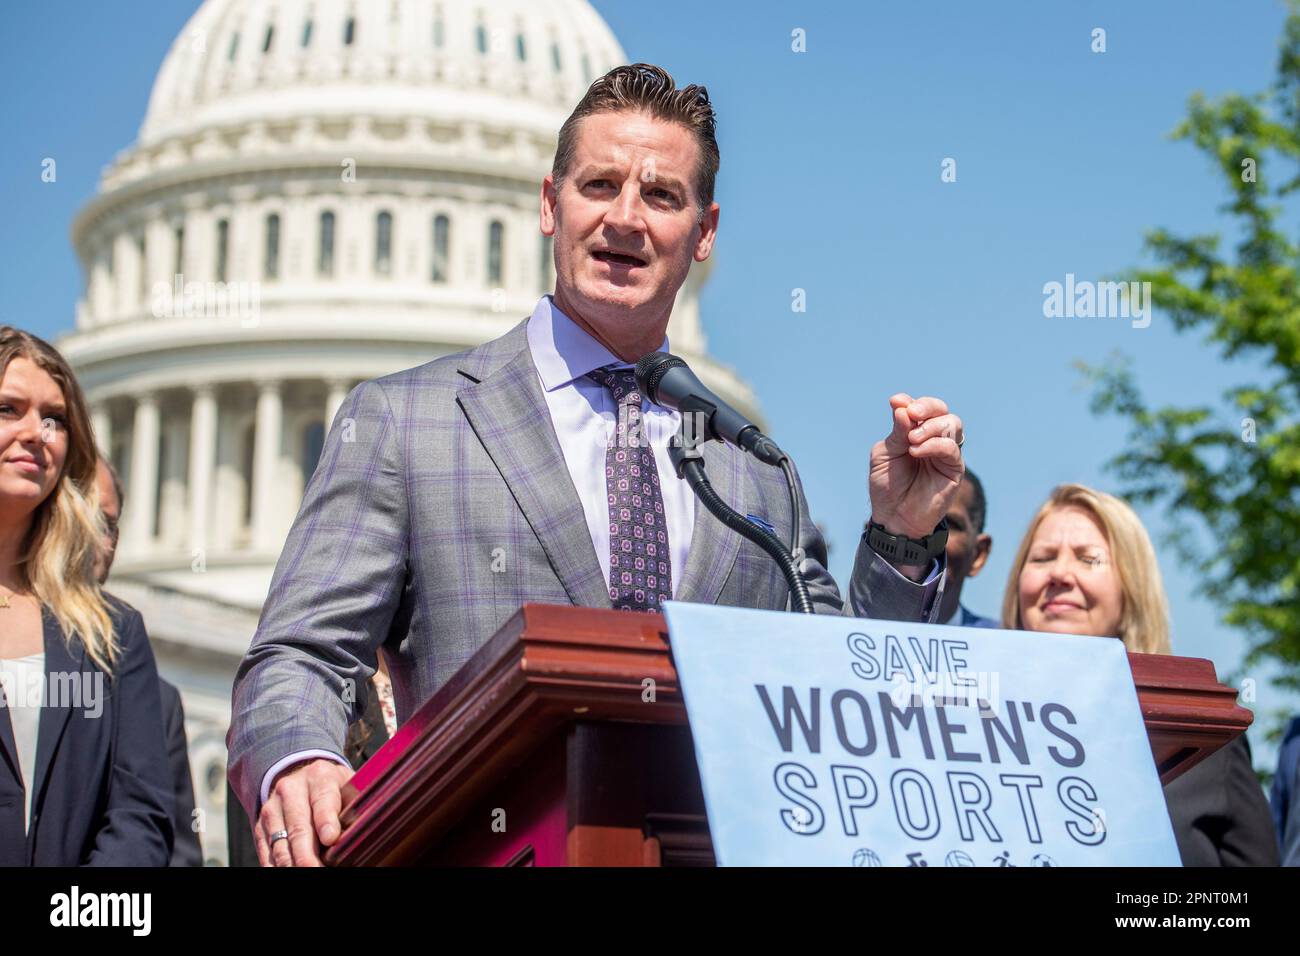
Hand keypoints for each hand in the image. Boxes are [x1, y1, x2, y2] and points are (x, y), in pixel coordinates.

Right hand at [256, 757, 353, 866]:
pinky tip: (288, 871)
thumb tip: (360, 833)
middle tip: (316, 869)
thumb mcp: (348, 786)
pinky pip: (266, 851)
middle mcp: (291, 790)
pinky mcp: (260, 826)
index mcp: (320, 776)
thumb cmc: (333, 787)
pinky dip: (275, 865)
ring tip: (306, 872)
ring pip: (280, 843)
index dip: (326, 820)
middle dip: (307, 855)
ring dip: (291, 864)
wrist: (300, 775)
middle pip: (298, 827)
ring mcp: (272, 808)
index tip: (331, 839)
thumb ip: (353, 806)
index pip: (323, 799)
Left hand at [869, 393, 963, 539]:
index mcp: (914, 432)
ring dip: (931, 426)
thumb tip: (904, 407)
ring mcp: (945, 453)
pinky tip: (916, 451)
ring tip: (911, 441)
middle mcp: (933, 439)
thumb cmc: (888, 485)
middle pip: (942, 410)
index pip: (921, 408)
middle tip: (911, 413)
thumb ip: (896, 432)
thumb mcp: (885, 454)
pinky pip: (952, 448)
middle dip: (927, 407)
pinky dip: (934, 444)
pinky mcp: (954, 468)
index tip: (896, 402)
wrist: (894, 516)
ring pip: (952, 424)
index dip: (911, 402)